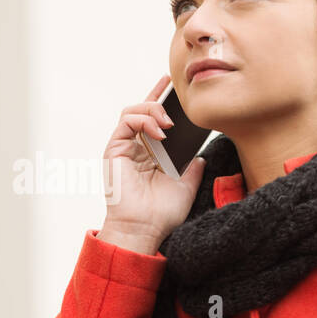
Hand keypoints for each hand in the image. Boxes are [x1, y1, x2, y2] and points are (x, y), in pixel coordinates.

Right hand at [98, 75, 206, 254]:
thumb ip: (192, 169)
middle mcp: (135, 148)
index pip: (155, 121)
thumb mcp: (185, 186)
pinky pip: (126, 122)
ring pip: (133, 111)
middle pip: (143, 110)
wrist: (144, 229)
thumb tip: (202, 157)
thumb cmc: (161, 213)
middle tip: (174, 89)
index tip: (176, 88)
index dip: (162, 101)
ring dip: (152, 109)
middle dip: (157, 96)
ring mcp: (124, 148)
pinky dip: (143, 120)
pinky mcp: (114, 150)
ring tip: (169, 120)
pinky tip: (159, 129)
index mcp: (150, 154)